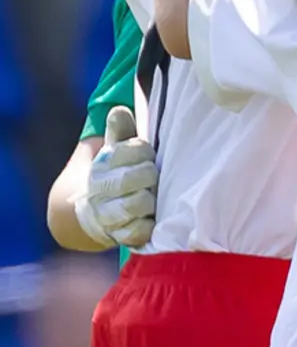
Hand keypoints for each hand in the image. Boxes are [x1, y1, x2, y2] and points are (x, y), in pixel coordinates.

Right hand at [77, 106, 156, 248]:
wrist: (92, 213)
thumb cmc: (117, 174)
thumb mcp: (116, 150)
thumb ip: (121, 131)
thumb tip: (120, 110)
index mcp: (103, 163)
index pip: (134, 149)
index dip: (145, 151)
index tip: (148, 154)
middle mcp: (102, 188)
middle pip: (140, 176)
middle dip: (151, 175)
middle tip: (154, 177)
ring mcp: (109, 214)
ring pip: (140, 203)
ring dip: (152, 200)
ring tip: (155, 197)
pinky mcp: (120, 235)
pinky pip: (141, 231)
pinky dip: (150, 225)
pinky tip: (152, 219)